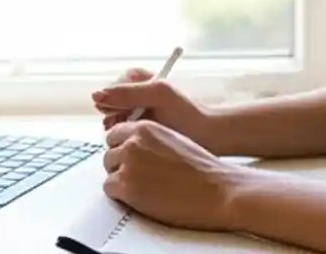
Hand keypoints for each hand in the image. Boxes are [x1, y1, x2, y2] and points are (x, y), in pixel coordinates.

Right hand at [92, 68, 214, 148]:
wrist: (203, 135)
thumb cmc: (185, 112)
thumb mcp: (157, 94)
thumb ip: (127, 93)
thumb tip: (96, 95)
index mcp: (136, 78)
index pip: (108, 90)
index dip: (112, 102)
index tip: (122, 112)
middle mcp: (132, 93)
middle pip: (107, 106)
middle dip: (115, 117)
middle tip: (130, 124)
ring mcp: (134, 111)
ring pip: (111, 121)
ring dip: (120, 129)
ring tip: (136, 132)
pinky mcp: (138, 128)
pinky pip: (120, 133)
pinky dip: (125, 137)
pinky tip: (137, 139)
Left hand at [103, 120, 252, 230]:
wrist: (216, 189)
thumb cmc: (203, 169)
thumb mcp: (174, 140)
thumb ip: (151, 140)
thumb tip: (135, 149)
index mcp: (146, 127)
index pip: (116, 133)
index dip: (122, 147)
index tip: (128, 158)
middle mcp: (133, 141)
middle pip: (110, 152)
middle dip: (120, 164)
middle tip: (137, 177)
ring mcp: (128, 163)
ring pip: (109, 170)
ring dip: (120, 179)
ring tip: (142, 188)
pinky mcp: (126, 186)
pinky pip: (109, 189)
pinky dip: (121, 195)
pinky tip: (140, 197)